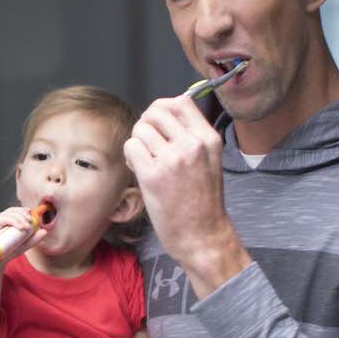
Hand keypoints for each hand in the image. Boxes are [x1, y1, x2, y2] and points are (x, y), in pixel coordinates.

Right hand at [0, 206, 48, 265]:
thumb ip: (33, 239)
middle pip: (13, 211)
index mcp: (5, 222)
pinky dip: (14, 221)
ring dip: (20, 218)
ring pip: (10, 214)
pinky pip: (4, 218)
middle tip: (31, 222)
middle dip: (23, 215)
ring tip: (27, 227)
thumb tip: (44, 231)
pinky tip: (20, 227)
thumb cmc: (6, 253)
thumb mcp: (23, 245)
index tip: (31, 214)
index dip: (23, 211)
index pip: (15, 212)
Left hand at [123, 96, 250, 297]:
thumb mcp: (208, 161)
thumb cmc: (202, 202)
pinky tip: (139, 170)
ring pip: (141, 128)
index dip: (163, 109)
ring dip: (137, 142)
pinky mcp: (152, 175)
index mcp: (208, 139)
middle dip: (146, 124)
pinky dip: (130, 157)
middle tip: (147, 144)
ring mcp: (172, 159)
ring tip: (144, 161)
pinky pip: (131, 147)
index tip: (159, 126)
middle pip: (157, 111)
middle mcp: (192, 144)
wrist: (202, 236)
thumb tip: (163, 114)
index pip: (182, 101)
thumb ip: (190, 137)